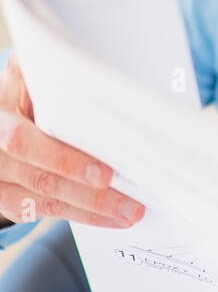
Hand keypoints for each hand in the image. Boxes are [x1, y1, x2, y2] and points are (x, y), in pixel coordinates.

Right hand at [0, 53, 143, 228]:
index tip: (104, 174)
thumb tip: (94, 73)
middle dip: (91, 197)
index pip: (24, 143)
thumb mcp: (23, 76)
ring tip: (129, 214)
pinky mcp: (8, 203)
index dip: (64, 161)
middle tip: (131, 204)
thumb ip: (48, 76)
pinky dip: (80, 216)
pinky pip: (44, 213)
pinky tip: (108, 217)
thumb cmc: (17, 94)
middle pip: (43, 181)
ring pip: (45, 204)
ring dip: (91, 212)